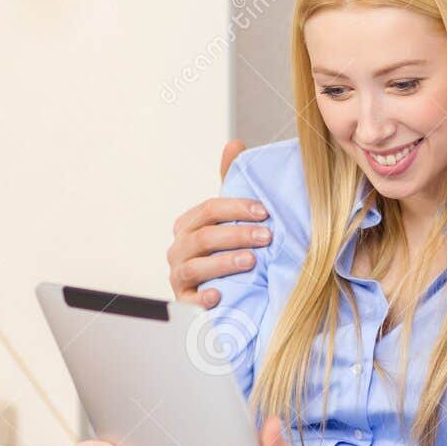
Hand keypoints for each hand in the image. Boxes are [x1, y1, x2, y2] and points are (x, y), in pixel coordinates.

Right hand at [167, 139, 268, 307]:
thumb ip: (230, 182)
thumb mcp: (229, 217)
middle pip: (204, 237)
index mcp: (188, 225)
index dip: (236, 208)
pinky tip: (219, 295)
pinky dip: (202, 298)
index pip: (209, 210)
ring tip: (252, 261)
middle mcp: (179, 248)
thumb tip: (234, 143)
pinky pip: (188, 300)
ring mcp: (179, 275)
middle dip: (237, 234)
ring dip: (224, 262)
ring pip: (196, 266)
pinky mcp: (183, 302)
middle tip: (267, 236)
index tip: (265, 211)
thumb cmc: (226, 248)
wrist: (225, 290)